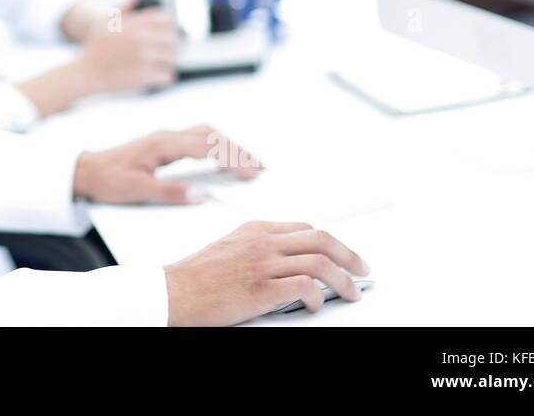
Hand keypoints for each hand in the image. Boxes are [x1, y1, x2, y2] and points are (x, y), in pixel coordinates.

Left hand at [72, 125, 262, 204]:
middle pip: (211, 136)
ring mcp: (166, 137)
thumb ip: (170, 192)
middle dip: (238, 150)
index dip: (231, 159)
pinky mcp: (164, 143)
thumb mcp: (137, 190)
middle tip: (259, 167)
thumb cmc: (107, 179)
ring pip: (206, 133)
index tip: (251, 171)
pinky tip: (224, 155)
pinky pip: (197, 137)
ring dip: (229, 145)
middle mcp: (167, 136)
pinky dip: (217, 144)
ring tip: (249, 162)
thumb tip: (201, 194)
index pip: (206, 148)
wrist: (85, 170)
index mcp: (163, 144)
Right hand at [74, 0, 179, 94]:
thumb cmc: (95, 47)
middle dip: (167, 45)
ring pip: (171, 57)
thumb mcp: (105, 21)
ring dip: (164, 62)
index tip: (161, 35)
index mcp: (134, 23)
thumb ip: (124, 6)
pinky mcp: (144, 75)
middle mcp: (141, 38)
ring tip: (153, 65)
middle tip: (158, 51)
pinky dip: (162, 77)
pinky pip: (168, 75)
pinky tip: (153, 76)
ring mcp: (143, 57)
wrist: (85, 73)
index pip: (167, 19)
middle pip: (174, 38)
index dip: (166, 27)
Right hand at [164, 220, 369, 325]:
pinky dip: (317, 296)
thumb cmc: (196, 275)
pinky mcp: (260, 289)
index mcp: (255, 229)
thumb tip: (289, 260)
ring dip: (343, 280)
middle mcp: (262, 242)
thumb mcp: (229, 248)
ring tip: (351, 292)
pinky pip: (304, 286)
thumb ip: (258, 247)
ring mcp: (262, 264)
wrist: (171, 291)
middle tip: (362, 271)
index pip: (305, 229)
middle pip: (320, 239)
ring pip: (319, 262)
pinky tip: (316, 304)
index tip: (345, 256)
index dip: (331, 243)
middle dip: (349, 256)